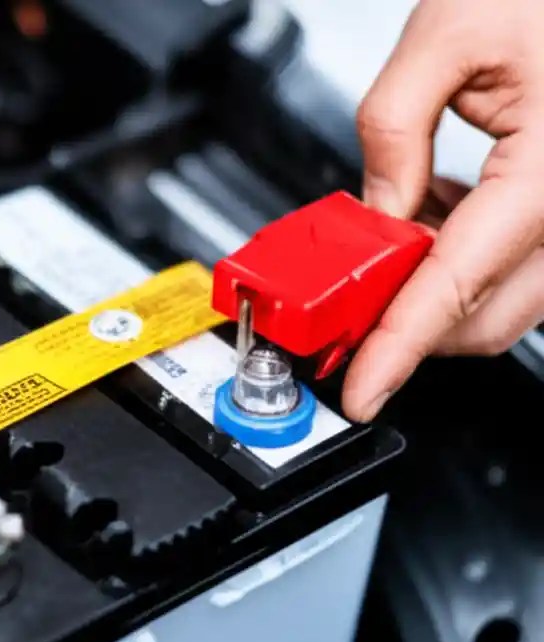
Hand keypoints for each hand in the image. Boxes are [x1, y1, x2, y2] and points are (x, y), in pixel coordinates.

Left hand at [344, 0, 543, 421]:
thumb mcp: (447, 36)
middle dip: (406, 328)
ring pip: (505, 301)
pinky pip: (520, 266)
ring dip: (433, 295)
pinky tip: (431, 219)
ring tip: (381, 246)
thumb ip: (394, 131)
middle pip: (485, 316)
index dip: (400, 346)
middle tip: (338, 312)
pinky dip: (463, 263)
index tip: (361, 389)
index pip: (457, 283)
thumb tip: (373, 212)